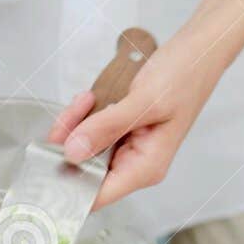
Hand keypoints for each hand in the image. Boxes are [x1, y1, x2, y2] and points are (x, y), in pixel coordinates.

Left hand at [48, 36, 224, 209]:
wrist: (199, 48)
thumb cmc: (186, 75)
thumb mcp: (144, 102)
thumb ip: (107, 127)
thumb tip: (73, 153)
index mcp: (145, 168)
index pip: (96, 195)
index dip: (68, 186)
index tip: (45, 167)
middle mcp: (134, 163)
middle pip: (83, 170)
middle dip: (69, 144)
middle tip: (71, 114)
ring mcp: (127, 147)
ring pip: (83, 148)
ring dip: (76, 124)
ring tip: (87, 99)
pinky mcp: (121, 130)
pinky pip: (90, 130)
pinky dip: (84, 115)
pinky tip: (91, 98)